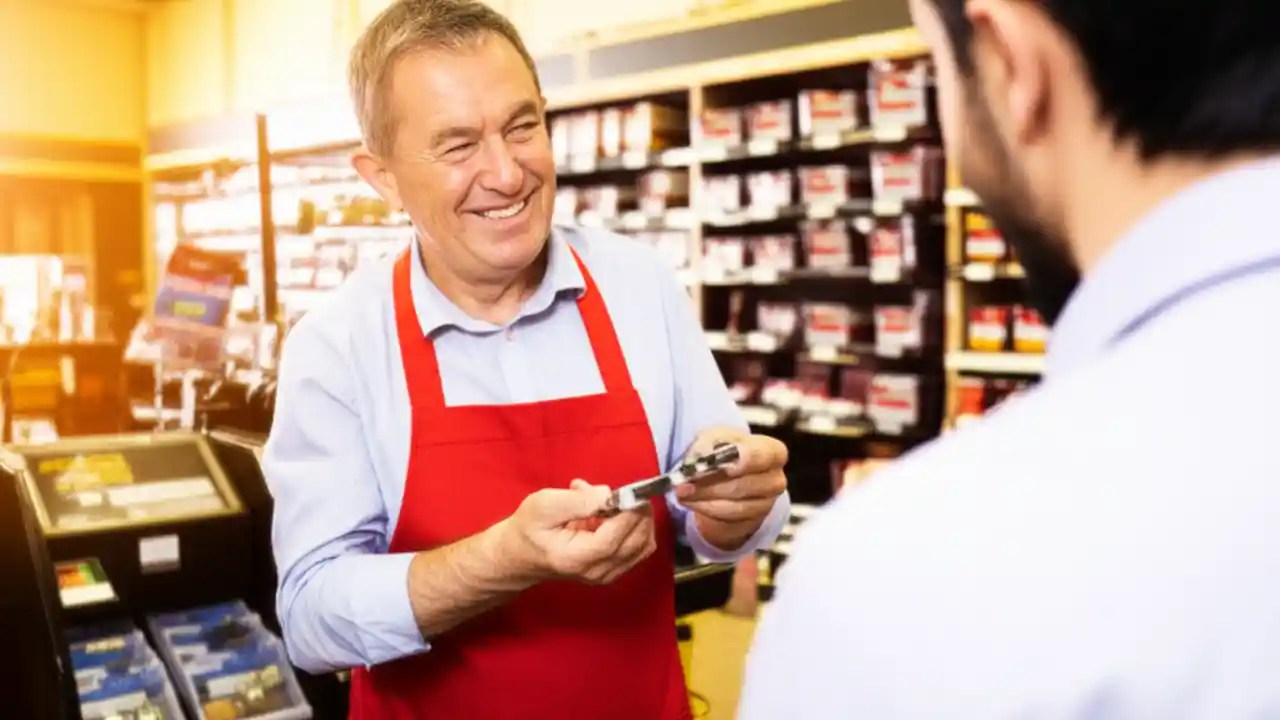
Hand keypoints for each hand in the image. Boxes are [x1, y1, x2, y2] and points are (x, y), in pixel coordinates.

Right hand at [499, 480, 656, 585]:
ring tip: (613, 504)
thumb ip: (578, 501)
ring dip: (638, 519)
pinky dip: (635, 527)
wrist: (522, 555)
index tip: (633, 492)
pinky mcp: (614, 571)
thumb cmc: (529, 528)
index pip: (614, 539)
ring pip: (644, 546)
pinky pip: (639, 549)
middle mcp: (596, 572)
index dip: (629, 514)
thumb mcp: (544, 505)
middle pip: (636, 544)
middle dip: (639, 513)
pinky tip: (614, 515)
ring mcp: (607, 575)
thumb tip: (611, 495)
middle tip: (624, 492)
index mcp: (575, 558)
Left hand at [675, 427, 787, 548]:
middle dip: (711, 484)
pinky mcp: (752, 520)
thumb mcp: (715, 438)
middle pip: (744, 484)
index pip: (765, 456)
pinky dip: (706, 509)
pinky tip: (691, 501)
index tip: (726, 465)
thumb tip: (702, 457)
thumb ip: (708, 444)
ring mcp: (766, 503)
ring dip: (704, 498)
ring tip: (682, 492)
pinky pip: (728, 518)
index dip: (746, 460)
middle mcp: (775, 479)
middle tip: (684, 482)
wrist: (727, 476)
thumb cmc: (725, 451)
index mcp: (772, 452)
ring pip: (735, 505)